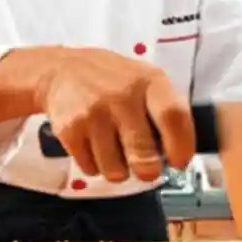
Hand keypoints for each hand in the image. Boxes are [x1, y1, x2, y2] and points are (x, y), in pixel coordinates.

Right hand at [37, 47, 194, 181]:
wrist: (60, 70)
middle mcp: (122, 96)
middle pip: (145, 157)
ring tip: (115, 150)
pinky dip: (95, 165)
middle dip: (148, 171)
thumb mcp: (144, 79)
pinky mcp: (70, 131)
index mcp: (149, 81)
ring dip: (118, 170)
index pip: (174, 117)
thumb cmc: (111, 79)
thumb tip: (179, 153)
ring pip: (116, 171)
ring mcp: (94, 114)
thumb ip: (164, 110)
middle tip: (145, 167)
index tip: (178, 162)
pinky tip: (94, 146)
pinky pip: (91, 169)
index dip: (181, 147)